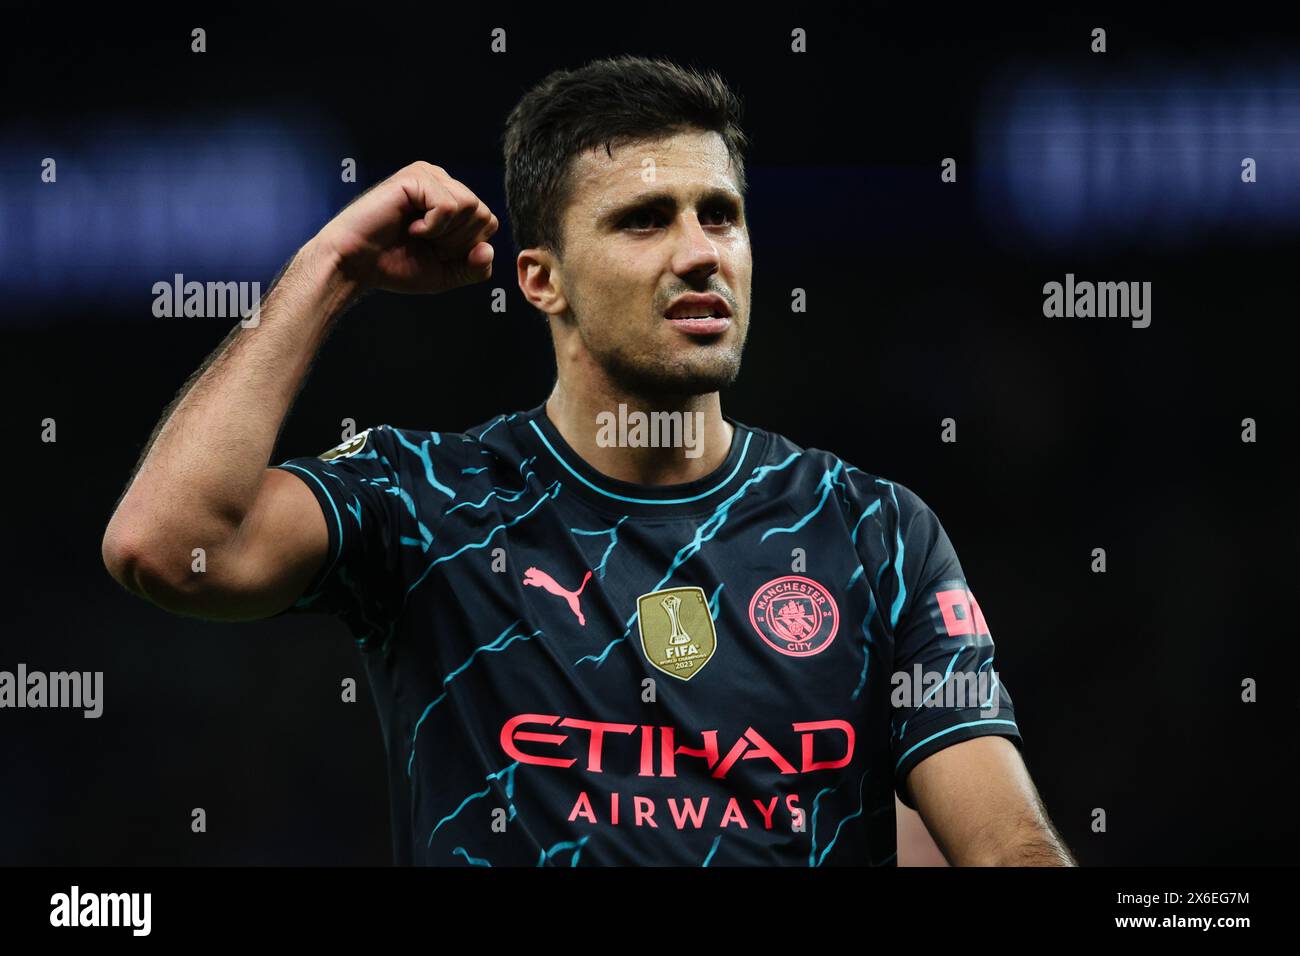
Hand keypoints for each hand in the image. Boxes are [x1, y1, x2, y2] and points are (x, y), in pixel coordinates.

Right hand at [314, 161, 498, 294]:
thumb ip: (475, 268)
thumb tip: (488, 250)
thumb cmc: (395, 265)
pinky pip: (450, 206)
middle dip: (457, 243)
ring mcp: (430, 176)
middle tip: (424, 244)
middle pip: (484, 215)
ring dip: (446, 234)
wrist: (357, 264)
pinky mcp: (416, 176)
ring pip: (472, 208)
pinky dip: (433, 226)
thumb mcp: (446, 274)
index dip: (467, 249)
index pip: (489, 224)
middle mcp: (444, 183)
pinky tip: (410, 226)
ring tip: (418, 234)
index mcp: (453, 200)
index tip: (436, 252)